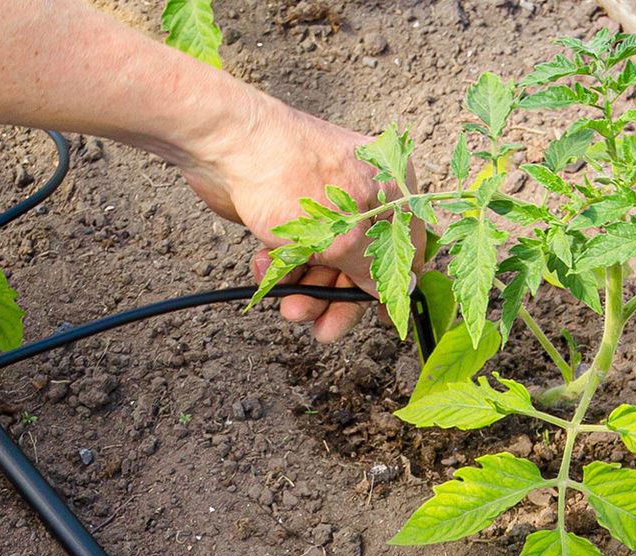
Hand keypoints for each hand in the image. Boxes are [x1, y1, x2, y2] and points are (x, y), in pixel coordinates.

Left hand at [179, 96, 416, 342]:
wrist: (228, 146)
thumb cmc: (291, 176)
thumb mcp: (344, 235)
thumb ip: (375, 267)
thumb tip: (399, 292)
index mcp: (392, 190)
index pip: (406, 251)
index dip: (392, 288)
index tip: (379, 321)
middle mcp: (365, 196)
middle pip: (362, 265)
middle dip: (337, 298)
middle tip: (320, 328)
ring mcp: (328, 203)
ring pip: (326, 263)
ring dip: (304, 289)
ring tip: (285, 302)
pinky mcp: (294, 211)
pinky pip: (297, 253)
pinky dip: (282, 267)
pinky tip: (263, 265)